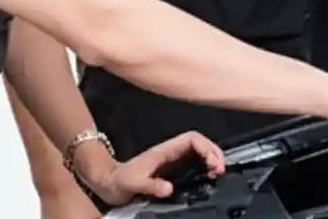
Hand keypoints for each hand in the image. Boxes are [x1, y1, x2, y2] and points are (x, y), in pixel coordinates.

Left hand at [90, 131, 225, 205]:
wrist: (107, 183)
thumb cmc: (118, 181)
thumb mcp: (133, 184)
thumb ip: (151, 185)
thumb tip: (170, 189)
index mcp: (164, 151)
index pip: (191, 139)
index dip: (206, 148)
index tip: (214, 164)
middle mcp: (170, 152)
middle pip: (198, 142)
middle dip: (213, 152)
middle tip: (220, 170)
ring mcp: (171, 160)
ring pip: (197, 151)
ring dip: (211, 158)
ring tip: (218, 173)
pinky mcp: (170, 169)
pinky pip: (193, 162)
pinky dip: (204, 166)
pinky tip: (208, 177)